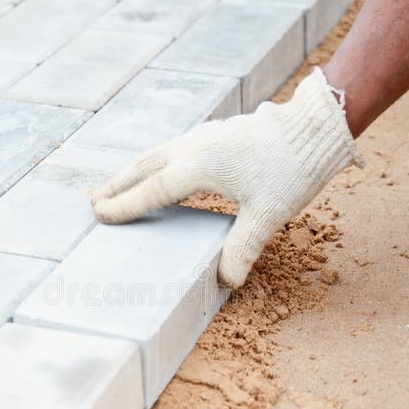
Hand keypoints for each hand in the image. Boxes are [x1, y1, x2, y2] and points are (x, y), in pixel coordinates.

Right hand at [90, 68, 363, 288]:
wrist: (315, 127)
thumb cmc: (292, 168)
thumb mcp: (268, 214)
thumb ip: (243, 247)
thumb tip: (226, 281)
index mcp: (199, 167)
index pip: (152, 191)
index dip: (125, 206)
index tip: (100, 216)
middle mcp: (195, 147)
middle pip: (144, 166)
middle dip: (118, 184)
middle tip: (92, 200)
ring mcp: (205, 136)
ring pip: (158, 153)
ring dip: (134, 170)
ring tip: (116, 184)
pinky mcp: (217, 133)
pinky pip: (174, 147)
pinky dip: (157, 161)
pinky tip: (162, 169)